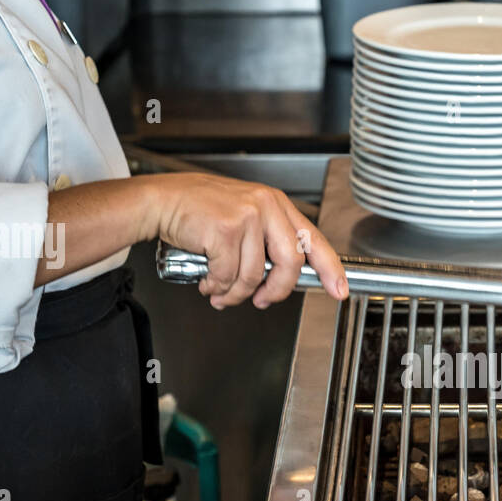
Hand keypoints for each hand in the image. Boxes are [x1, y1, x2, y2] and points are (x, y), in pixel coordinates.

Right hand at [149, 173, 347, 308]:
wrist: (163, 200)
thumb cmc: (201, 210)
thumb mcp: (245, 215)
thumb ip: (267, 240)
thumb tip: (282, 278)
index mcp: (276, 204)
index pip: (314, 239)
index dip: (330, 269)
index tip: (339, 290)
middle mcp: (265, 206)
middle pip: (291, 264)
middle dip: (277, 291)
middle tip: (263, 301)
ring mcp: (246, 217)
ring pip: (255, 275)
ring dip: (237, 294)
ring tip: (222, 293)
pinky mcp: (224, 230)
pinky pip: (229, 275)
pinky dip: (217, 287)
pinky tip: (208, 282)